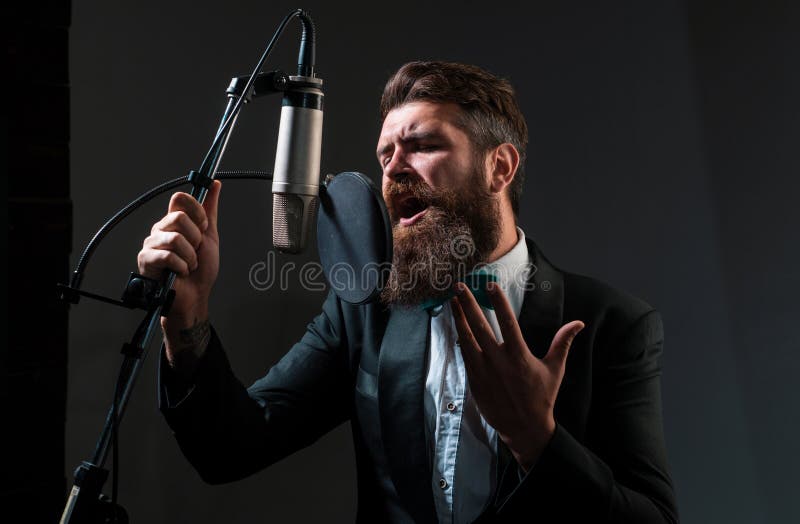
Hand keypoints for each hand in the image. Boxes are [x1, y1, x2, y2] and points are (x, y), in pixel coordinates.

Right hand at [137, 181, 220, 355]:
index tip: (204, 226)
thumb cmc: (201, 270)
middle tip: (195, 251)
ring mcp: (151, 244)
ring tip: (189, 265)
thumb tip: (215, 184)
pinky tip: (180, 272)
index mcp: (173, 222)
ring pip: (175, 238)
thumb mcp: (210, 236)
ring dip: (190, 256)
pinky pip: (167, 255)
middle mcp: (160, 229)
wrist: (195, 297)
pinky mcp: (146, 260)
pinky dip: (182, 266)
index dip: (197, 211)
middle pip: (178, 217)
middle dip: (195, 238)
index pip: (179, 199)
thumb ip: (210, 210)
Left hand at [451, 281, 584, 470]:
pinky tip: (456, 325)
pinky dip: (460, 339)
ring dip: (459, 319)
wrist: (524, 429)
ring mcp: (484, 371)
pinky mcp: (474, 381)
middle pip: (480, 327)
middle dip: (468, 304)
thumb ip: (562, 343)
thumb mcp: (555, 370)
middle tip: (459, 286)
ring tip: (452, 301)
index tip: (490, 285)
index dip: (499, 302)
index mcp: (519, 356)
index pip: (508, 322)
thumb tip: (579, 323)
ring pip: (467, 339)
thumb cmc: (542, 398)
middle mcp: (499, 362)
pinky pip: (464, 355)